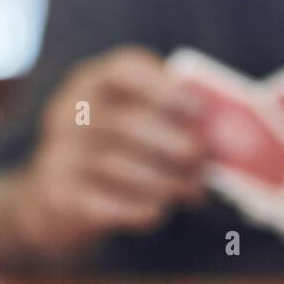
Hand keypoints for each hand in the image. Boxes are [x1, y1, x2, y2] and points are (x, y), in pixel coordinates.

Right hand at [10, 46, 209, 256]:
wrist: (58, 199)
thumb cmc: (118, 150)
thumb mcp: (139, 121)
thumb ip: (176, 118)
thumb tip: (226, 134)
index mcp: (94, 81)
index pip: (125, 72)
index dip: (166, 90)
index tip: (201, 110)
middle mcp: (69, 111)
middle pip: (126, 123)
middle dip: (175, 144)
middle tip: (206, 161)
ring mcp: (58, 153)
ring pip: (117, 166)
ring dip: (165, 181)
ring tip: (194, 191)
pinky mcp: (58, 195)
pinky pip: (104, 203)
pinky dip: (138, 208)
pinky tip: (160, 211)